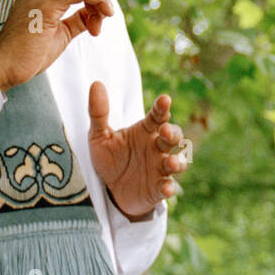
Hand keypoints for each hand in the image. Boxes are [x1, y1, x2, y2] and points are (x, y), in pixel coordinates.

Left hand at [88, 82, 188, 219]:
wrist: (109, 190)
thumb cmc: (109, 159)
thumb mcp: (99, 136)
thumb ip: (98, 113)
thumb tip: (96, 84)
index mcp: (144, 131)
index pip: (157, 116)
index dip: (162, 108)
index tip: (165, 99)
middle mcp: (156, 147)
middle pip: (173, 136)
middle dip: (173, 133)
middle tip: (165, 131)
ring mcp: (159, 168)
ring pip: (177, 161)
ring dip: (178, 162)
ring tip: (171, 162)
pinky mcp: (158, 188)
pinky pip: (168, 187)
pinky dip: (169, 188)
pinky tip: (166, 188)